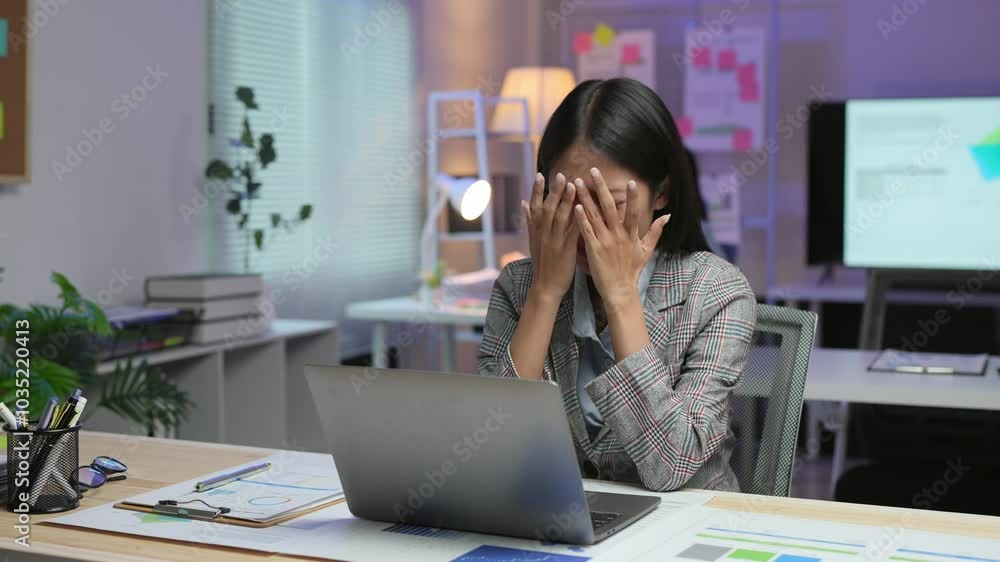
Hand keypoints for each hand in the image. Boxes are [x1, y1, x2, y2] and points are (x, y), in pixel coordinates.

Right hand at [523, 172, 578, 300]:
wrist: (545, 286)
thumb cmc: (542, 262)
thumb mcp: (532, 240)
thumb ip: (529, 220)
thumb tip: (524, 202)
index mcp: (535, 230)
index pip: (535, 207)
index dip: (537, 191)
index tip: (540, 175)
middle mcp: (543, 233)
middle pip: (548, 208)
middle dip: (554, 191)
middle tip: (560, 175)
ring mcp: (554, 241)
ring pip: (559, 217)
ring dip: (566, 201)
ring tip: (572, 185)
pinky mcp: (565, 250)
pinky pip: (571, 232)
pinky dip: (576, 220)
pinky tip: (582, 210)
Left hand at [574, 168, 669, 309]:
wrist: (620, 290)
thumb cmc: (632, 270)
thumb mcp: (647, 250)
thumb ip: (656, 231)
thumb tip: (668, 216)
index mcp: (631, 234)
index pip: (633, 212)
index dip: (633, 197)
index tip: (631, 180)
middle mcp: (618, 235)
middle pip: (609, 207)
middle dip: (601, 187)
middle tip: (593, 170)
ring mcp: (605, 242)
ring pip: (594, 215)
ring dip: (585, 197)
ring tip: (577, 182)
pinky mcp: (593, 249)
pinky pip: (586, 231)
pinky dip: (581, 219)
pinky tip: (575, 206)